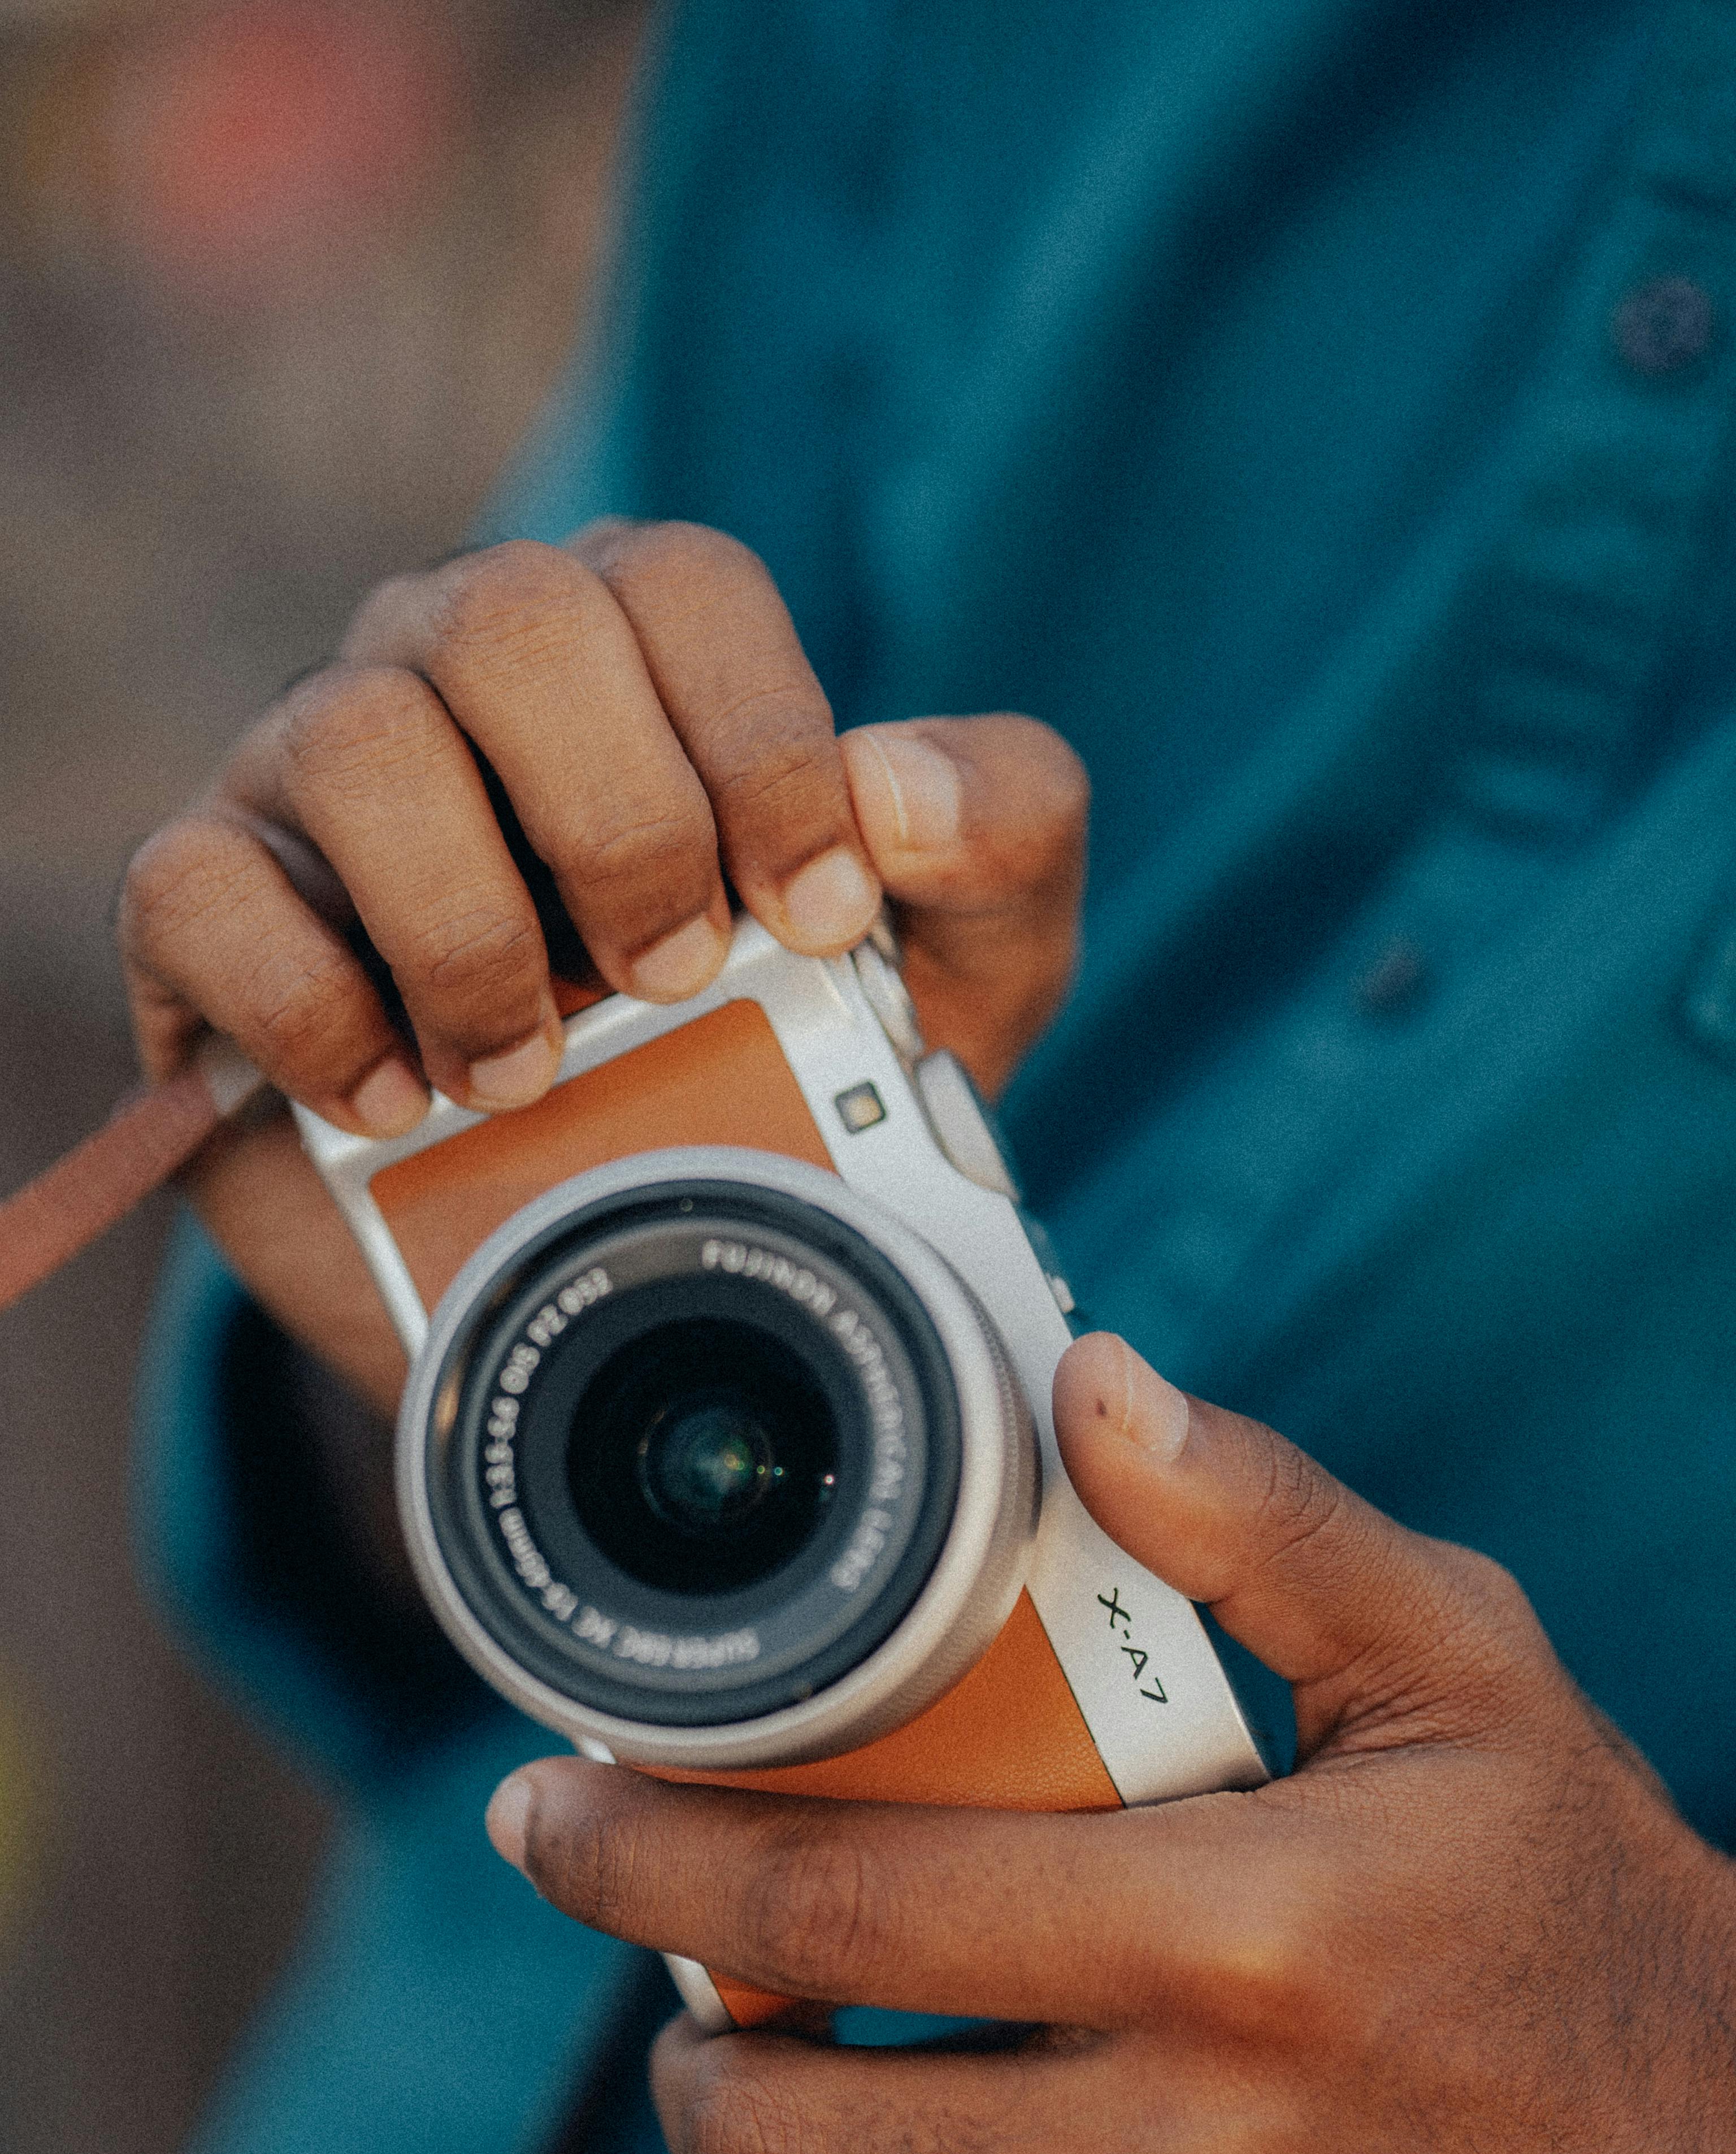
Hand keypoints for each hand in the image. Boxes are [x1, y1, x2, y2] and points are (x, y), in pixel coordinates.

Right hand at [121, 523, 1085, 1409]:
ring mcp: (310, 773)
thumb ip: (1000, 843)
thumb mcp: (956, 969)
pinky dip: (308, 1007)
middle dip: (622, 822)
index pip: (683, 584)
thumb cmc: (786, 1061)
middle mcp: (460, 669)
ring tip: (531, 1071)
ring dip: (470, 928)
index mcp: (635, 648)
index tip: (818, 915)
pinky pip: (203, 891)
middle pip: (510, 618)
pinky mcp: (202, 908)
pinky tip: (394, 1099)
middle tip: (677, 983)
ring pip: (354, 737)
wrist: (613, 1248)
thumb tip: (899, 790)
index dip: (764, 740)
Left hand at [486, 1332, 1735, 2153]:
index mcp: (1233, 1941)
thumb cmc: (1586, 1906)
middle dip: (656, 2028)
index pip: (840, 1910)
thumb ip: (1260, 1518)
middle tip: (639, 1929)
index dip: (649, 1856)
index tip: (552, 1805)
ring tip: (717, 2053)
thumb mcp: (1459, 1668)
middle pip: (785, 2133)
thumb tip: (1089, 1385)